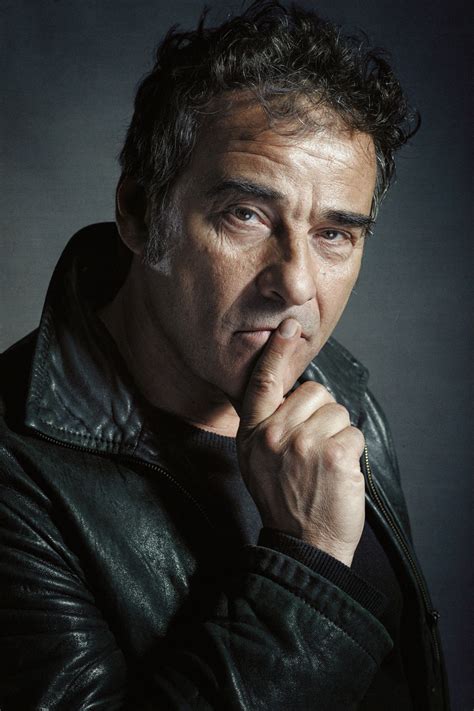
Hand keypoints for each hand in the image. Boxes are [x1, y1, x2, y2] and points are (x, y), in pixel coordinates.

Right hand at [236, 318, 365, 566]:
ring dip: (338, 436)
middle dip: (321, 415)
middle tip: (312, 449)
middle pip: (314, 392)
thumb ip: (266, 425)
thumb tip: (292, 393)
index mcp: (253, 433)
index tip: (287, 326)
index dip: (276, 352)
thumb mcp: (256, 461)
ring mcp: (303, 444)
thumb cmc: (284, 499)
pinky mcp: (333, 456)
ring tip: (323, 466)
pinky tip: (337, 474)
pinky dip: (352, 453)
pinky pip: (353, 433)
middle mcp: (274, 435)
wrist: (303, 544)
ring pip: (337, 412)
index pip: (263, 383)